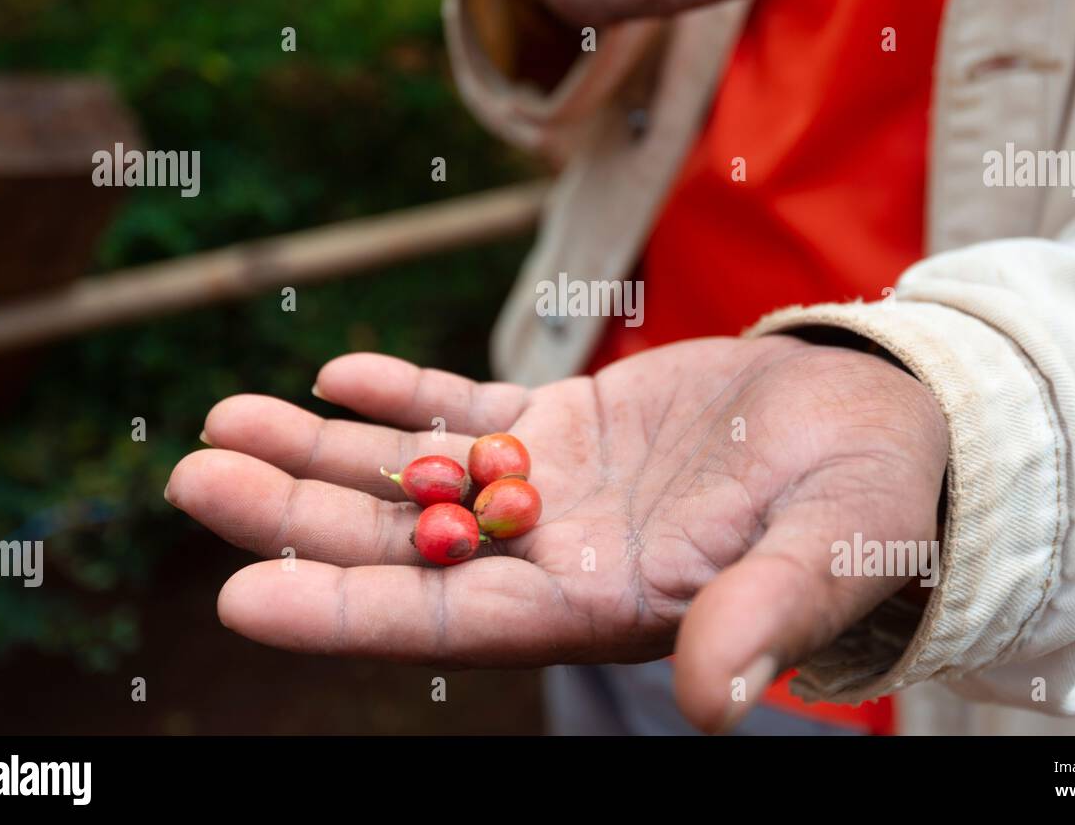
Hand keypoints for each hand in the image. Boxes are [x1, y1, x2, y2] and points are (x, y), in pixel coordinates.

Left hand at [165, 335, 946, 731]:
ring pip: (416, 472)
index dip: (351, 614)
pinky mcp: (568, 425)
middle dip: (299, 516)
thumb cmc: (871, 500)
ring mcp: (555, 488)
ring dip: (323, 449)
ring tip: (224, 417)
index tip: (241, 599)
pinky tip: (339, 371)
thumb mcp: (831, 556)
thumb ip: (765, 618)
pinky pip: (468, 406)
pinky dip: (405, 391)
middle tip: (194, 476)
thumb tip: (715, 704)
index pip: (457, 625)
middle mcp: (559, 555)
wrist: (879, 424)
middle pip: (404, 546)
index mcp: (606, 606)